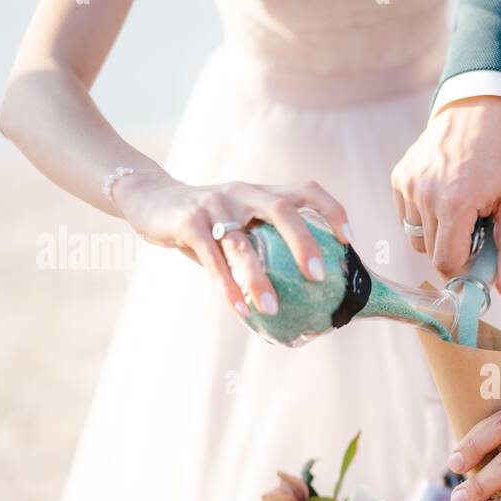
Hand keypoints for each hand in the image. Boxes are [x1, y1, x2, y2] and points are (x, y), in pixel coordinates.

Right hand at [111, 172, 350, 318]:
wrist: (151, 200)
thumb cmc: (208, 221)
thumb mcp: (240, 222)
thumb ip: (266, 244)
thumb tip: (308, 289)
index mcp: (262, 192)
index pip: (306, 191)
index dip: (332, 210)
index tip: (349, 240)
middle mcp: (243, 193)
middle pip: (282, 210)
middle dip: (303, 243)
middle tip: (319, 277)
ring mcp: (215, 205)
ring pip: (242, 243)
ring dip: (258, 278)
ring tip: (272, 308)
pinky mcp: (188, 222)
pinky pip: (212, 259)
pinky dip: (226, 286)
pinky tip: (241, 309)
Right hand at [391, 96, 500, 298]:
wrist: (479, 108)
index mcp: (454, 204)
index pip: (446, 262)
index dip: (463, 269)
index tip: (477, 259)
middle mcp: (425, 195)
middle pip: (430, 253)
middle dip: (453, 250)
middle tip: (475, 228)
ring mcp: (408, 185)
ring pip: (416, 237)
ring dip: (437, 235)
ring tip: (460, 210)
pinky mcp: (399, 177)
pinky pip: (407, 217)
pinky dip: (425, 217)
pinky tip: (444, 197)